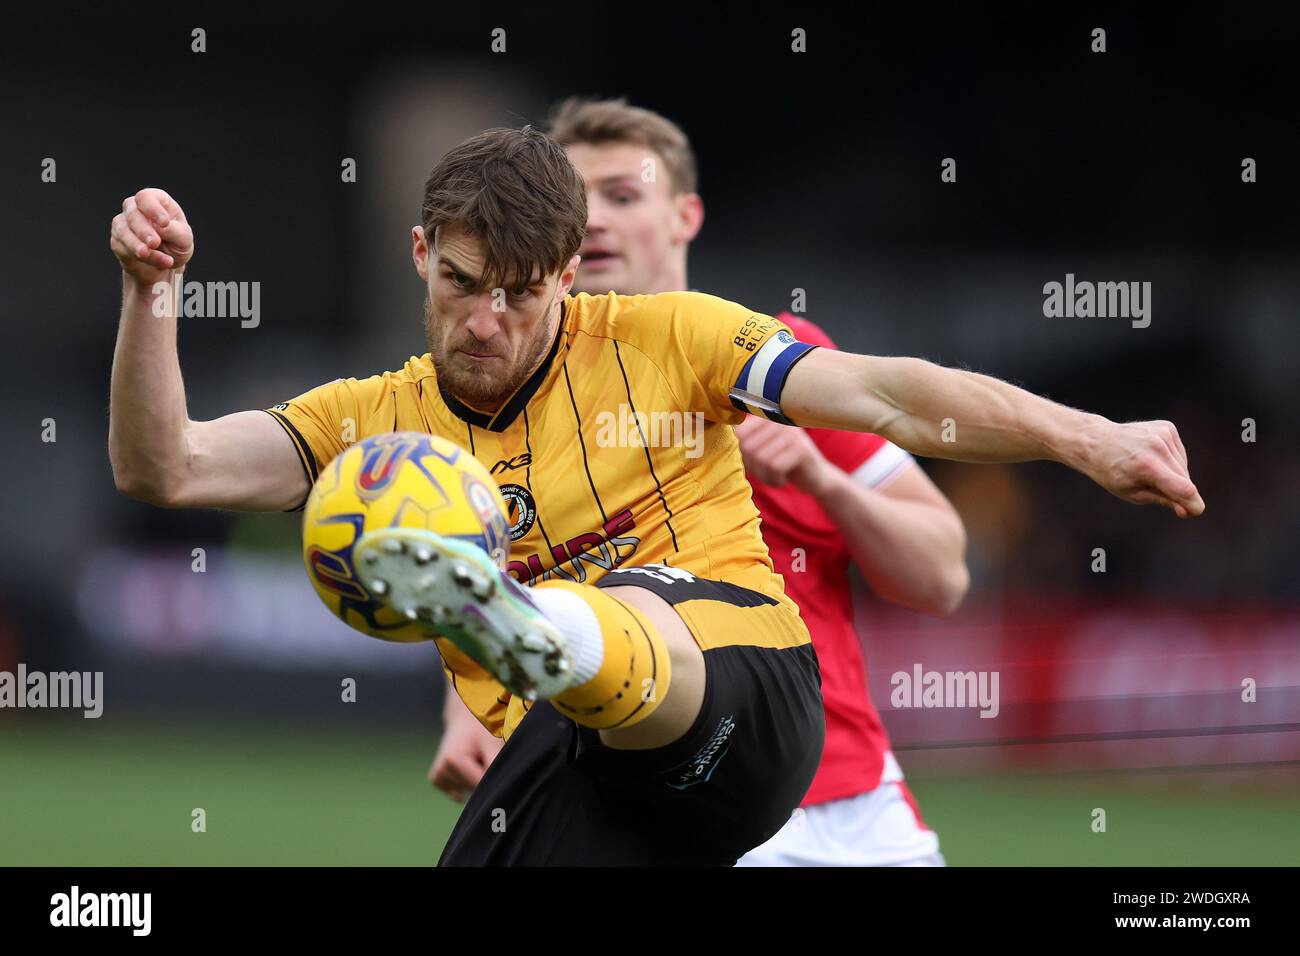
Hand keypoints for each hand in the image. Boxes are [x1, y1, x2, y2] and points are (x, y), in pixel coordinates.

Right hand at [110, 188, 193, 284]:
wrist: (166, 267)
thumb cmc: (176, 245)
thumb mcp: (184, 238)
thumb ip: (175, 231)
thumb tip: (161, 226)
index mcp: (155, 201)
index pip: (146, 197)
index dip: (152, 208)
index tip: (164, 223)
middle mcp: (135, 209)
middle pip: (132, 213)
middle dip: (143, 230)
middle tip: (154, 242)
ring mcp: (123, 224)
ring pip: (123, 230)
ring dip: (137, 244)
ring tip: (149, 254)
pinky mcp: (117, 241)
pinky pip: (122, 247)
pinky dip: (137, 256)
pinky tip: (157, 263)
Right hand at [429, 705, 502, 801]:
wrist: (465, 720)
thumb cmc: (482, 731)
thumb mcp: (492, 745)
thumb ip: (492, 768)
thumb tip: (493, 791)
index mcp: (453, 760)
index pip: (479, 785)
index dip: (492, 777)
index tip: (494, 764)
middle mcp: (441, 769)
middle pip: (473, 790)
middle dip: (482, 777)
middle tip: (482, 755)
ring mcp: (437, 775)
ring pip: (467, 792)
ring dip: (474, 778)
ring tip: (474, 757)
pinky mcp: (436, 779)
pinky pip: (458, 792)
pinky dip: (465, 782)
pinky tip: (465, 765)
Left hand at [734, 416, 832, 494]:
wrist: (816, 478)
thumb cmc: (782, 465)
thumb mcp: (760, 451)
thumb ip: (742, 442)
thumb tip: (716, 440)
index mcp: (766, 417)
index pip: (739, 433)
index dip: (742, 455)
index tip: (755, 464)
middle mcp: (778, 420)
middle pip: (748, 448)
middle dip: (754, 468)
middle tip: (767, 474)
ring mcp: (792, 433)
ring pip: (761, 459)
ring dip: (765, 476)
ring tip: (776, 476)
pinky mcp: (801, 449)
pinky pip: (775, 467)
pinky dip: (775, 480)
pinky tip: (785, 479)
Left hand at [1081, 418, 1204, 517]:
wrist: (1097, 442)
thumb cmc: (1111, 472)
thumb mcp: (1132, 493)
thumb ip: (1163, 500)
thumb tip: (1188, 510)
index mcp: (1147, 466)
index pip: (1184, 489)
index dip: (1193, 504)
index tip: (1193, 512)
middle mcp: (1157, 447)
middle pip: (1185, 480)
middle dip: (1177, 490)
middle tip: (1152, 487)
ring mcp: (1163, 434)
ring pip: (1184, 466)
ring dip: (1173, 474)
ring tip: (1147, 469)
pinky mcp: (1167, 428)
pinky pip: (1179, 453)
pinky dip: (1171, 460)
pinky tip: (1152, 457)